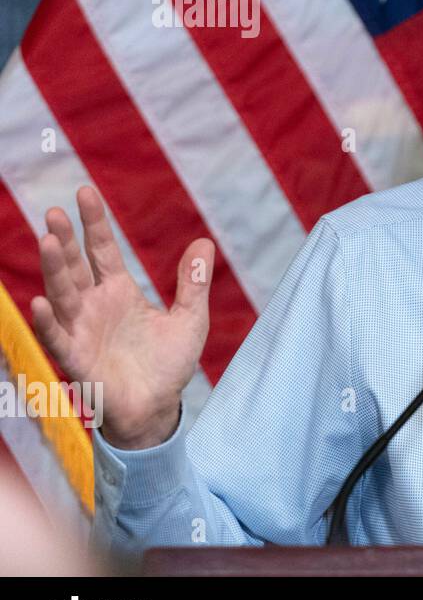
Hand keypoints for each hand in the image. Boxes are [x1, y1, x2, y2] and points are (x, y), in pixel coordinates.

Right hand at [29, 186, 212, 448]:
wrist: (158, 407)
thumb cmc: (169, 363)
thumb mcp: (190, 318)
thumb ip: (193, 283)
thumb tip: (205, 242)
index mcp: (119, 292)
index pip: (102, 250)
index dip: (94, 223)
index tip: (85, 192)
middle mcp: (94, 306)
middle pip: (75, 266)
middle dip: (65, 240)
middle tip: (56, 212)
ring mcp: (82, 330)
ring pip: (63, 294)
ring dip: (53, 269)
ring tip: (47, 240)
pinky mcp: (77, 359)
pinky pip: (58, 338)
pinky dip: (48, 322)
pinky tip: (40, 302)